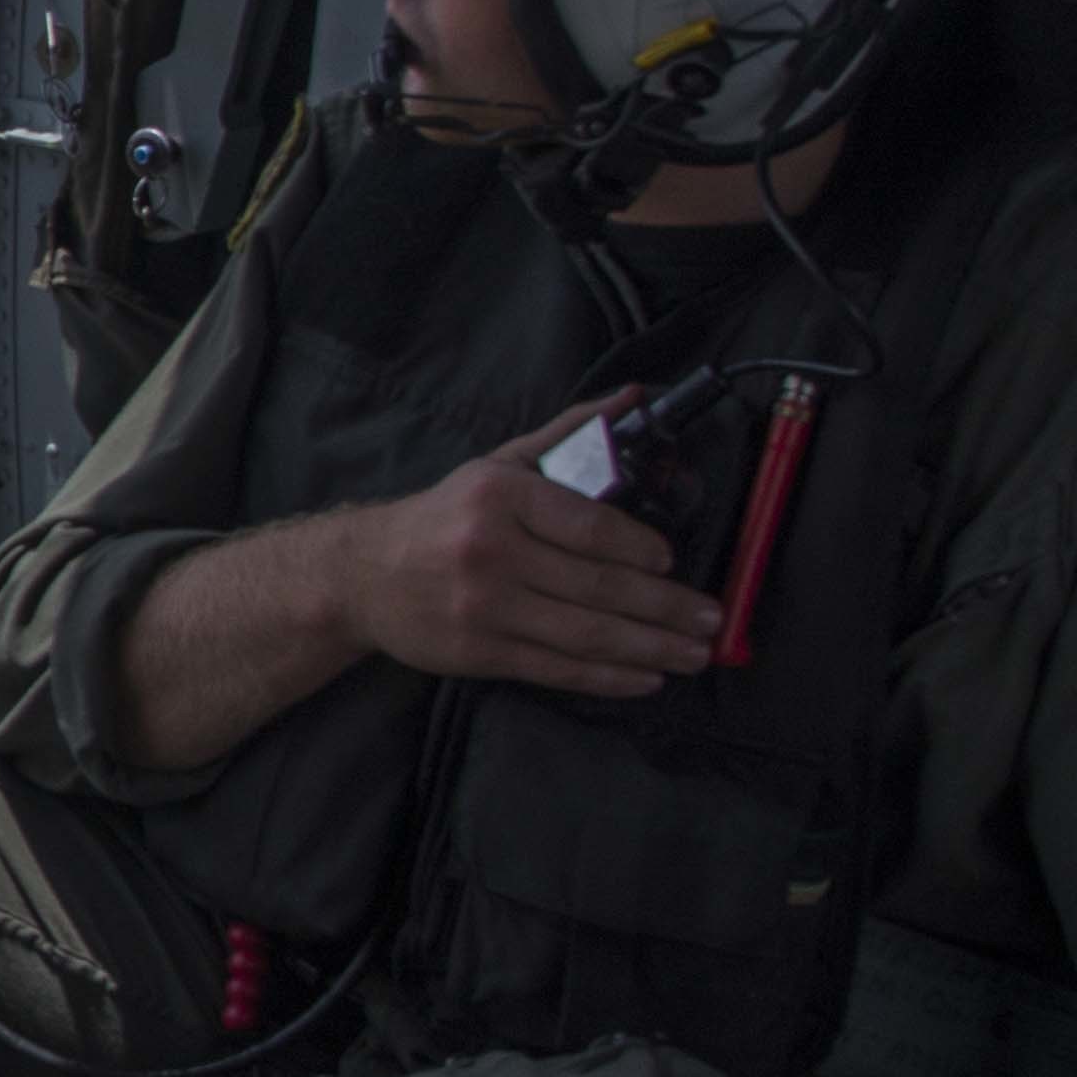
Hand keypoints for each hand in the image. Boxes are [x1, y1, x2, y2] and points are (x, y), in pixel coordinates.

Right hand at [337, 401, 724, 697]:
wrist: (363, 575)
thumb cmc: (445, 516)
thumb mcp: (500, 463)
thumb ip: (569, 434)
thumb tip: (633, 398)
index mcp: (500, 496)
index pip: (587, 525)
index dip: (639, 548)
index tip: (672, 563)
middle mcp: (491, 552)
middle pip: (597, 586)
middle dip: (666, 607)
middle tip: (712, 618)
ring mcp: (484, 607)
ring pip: (586, 634)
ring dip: (651, 648)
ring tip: (695, 654)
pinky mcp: (479, 653)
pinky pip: (558, 669)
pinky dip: (608, 678)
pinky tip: (646, 678)